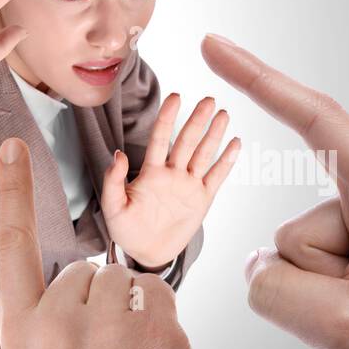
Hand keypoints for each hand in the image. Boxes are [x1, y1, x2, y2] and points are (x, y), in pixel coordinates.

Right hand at [0, 136, 205, 348]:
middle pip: (85, 271)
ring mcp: (106, 324)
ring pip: (122, 280)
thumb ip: (46, 323)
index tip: (13, 147)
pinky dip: (159, 318)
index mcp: (22, 334)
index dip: (13, 194)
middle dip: (98, 303)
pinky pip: (156, 292)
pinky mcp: (152, 325)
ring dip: (131, 312)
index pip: (12, 248)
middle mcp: (57, 323)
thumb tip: (78, 283)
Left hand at [102, 92, 239, 268]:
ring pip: (203, 154)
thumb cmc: (126, 227)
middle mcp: (172, 173)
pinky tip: (235, 143)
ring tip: (223, 114)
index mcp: (151, 171)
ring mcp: (188, 185)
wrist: (145, 251)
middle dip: (197, 120)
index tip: (175, 97)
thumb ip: (113, 180)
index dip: (168, 118)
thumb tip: (118, 154)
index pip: (160, 138)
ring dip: (214, 134)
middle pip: (187, 141)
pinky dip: (226, 161)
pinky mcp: (202, 199)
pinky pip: (216, 176)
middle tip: (209, 100)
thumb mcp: (113, 206)